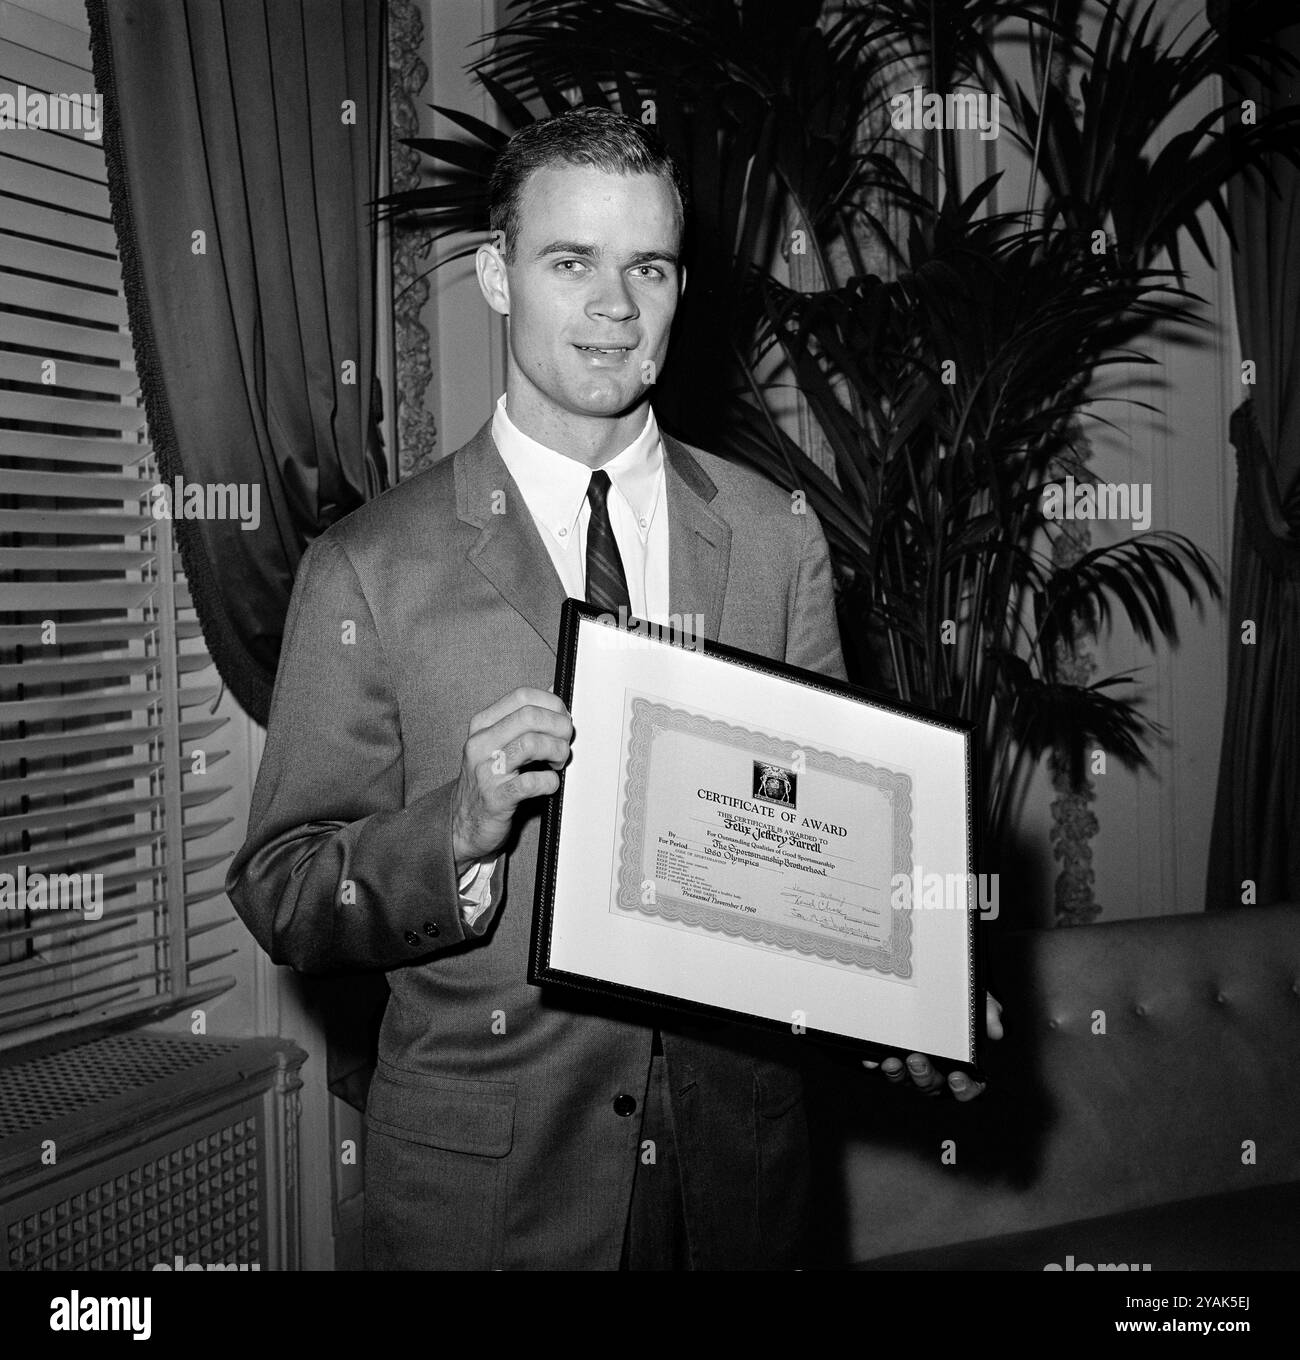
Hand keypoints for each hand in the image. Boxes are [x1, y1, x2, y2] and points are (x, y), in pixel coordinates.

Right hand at [451, 687, 572, 874]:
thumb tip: (553, 690)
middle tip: (565, 742)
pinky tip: (549, 784)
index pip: (522, 696)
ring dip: (557, 752)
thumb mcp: (500, 743)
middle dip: (559, 726)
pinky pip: (532, 782)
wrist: (463, 824)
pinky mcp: (495, 799)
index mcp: (482, 725)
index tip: (563, 719)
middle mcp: (480, 744)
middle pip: (530, 716)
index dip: (552, 704)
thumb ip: (524, 718)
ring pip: (532, 744)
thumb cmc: (489, 780)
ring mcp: (485, 771)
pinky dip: (549, 782)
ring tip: (557, 763)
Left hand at [862, 993, 1003, 1101]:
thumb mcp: (978, 999)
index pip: (971, 1086)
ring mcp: (914, 1066)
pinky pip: (884, 1067)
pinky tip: (871, 1060)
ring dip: (899, 1074)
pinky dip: (876, 1065)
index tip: (957, 1078)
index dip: (965, 1088)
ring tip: (892, 1061)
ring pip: (907, 1080)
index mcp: (964, 1063)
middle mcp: (939, 1070)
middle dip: (925, 1076)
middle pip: (934, 1086)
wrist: (932, 984)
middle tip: (917, 1060)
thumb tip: (996, 1031)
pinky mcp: (894, 1057)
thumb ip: (989, 1012)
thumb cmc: (960, 999)